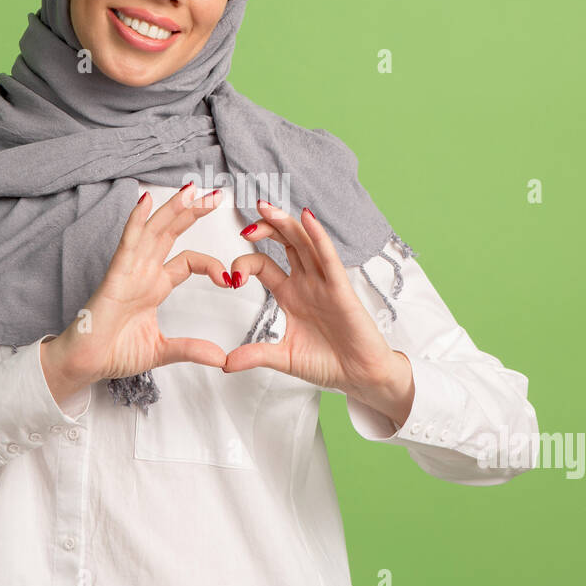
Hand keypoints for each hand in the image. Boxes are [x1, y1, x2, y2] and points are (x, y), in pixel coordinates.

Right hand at [42, 182, 230, 398]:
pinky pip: (128, 244)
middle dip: (192, 212)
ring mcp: (129, 271)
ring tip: (191, 189)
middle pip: (171, 233)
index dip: (211, 264)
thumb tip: (221, 358)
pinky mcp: (115, 277)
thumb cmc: (114, 352)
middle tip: (216, 194)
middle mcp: (143, 272)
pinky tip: (145, 202)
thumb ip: (191, 349)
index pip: (188, 261)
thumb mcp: (163, 350)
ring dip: (171, 210)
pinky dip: (136, 222)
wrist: (86, 364)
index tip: (230, 279)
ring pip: (153, 231)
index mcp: (155, 286)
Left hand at [223, 199, 414, 423]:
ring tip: (267, 208)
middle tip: (246, 222)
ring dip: (286, 224)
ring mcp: (324, 283)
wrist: (360, 377)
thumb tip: (225, 364)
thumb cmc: (328, 363)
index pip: (263, 265)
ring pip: (304, 243)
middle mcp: (306, 283)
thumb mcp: (283, 358)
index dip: (244, 263)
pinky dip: (318, 236)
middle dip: (265, 228)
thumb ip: (255, 355)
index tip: (231, 278)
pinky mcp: (341, 289)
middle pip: (284, 244)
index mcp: (290, 295)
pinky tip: (307, 218)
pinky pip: (328, 258)